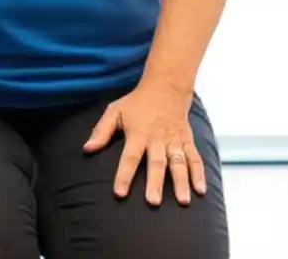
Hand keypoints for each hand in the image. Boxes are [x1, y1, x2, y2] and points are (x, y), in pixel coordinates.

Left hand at [83, 81, 206, 205]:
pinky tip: (200, 190)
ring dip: (181, 182)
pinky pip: (194, 158)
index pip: (129, 157)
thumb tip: (87, 149)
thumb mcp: (114, 111)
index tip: (120, 193)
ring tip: (182, 201)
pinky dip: (199, 174)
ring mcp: (174, 140)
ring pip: (178, 163)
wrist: (165, 87)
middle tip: (153, 202)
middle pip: (156, 163)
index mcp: (138, 133)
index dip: (124, 175)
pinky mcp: (187, 140)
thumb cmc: (137, 102)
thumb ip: (101, 131)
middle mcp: (157, 138)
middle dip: (155, 183)